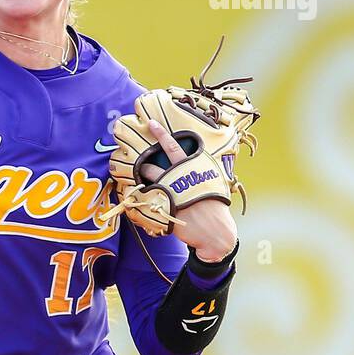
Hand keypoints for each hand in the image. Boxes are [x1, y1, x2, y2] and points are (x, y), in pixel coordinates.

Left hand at [141, 119, 237, 262]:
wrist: (214, 231)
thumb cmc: (214, 205)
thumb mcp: (210, 181)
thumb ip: (198, 170)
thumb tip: (190, 162)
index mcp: (191, 168)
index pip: (173, 147)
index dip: (161, 134)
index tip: (151, 123)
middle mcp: (177, 178)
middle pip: (152, 167)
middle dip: (143, 165)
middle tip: (138, 163)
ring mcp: (169, 194)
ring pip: (148, 182)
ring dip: (144, 181)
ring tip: (147, 184)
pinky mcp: (163, 208)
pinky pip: (146, 200)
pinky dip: (143, 200)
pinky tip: (143, 203)